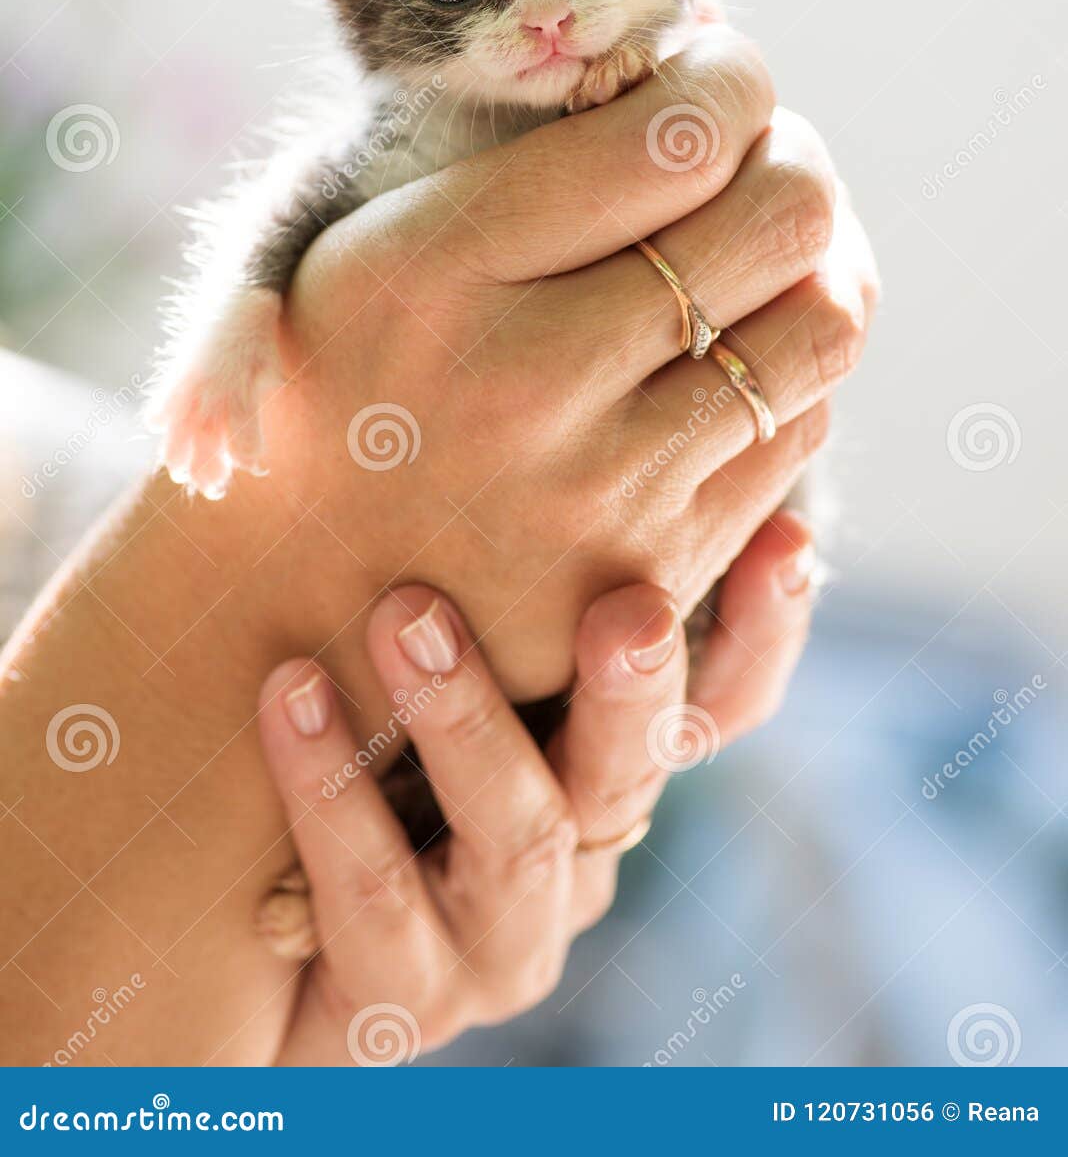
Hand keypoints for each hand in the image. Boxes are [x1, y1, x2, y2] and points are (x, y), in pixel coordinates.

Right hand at [251, 24, 875, 709]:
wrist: (300, 590)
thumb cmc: (346, 375)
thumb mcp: (382, 234)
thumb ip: (529, 139)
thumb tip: (703, 41)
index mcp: (436, 267)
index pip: (677, 133)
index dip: (733, 78)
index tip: (723, 76)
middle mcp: (527, 380)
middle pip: (780, 216)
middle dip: (793, 155)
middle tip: (761, 151)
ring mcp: (603, 487)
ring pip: (823, 324)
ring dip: (818, 259)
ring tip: (766, 242)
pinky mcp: (656, 566)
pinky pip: (801, 424)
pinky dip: (789, 359)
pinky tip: (742, 337)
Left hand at [258, 512, 814, 1064]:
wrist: (244, 907)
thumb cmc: (364, 705)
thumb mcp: (452, 618)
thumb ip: (519, 533)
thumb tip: (605, 383)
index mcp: (612, 758)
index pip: (727, 700)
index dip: (765, 630)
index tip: (785, 541)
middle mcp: (579, 847)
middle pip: (641, 771)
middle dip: (636, 686)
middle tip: (625, 608)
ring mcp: (499, 934)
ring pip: (519, 840)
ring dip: (467, 720)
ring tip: (406, 613)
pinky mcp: (398, 991)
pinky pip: (372, 901)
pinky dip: (332, 796)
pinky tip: (286, 690)